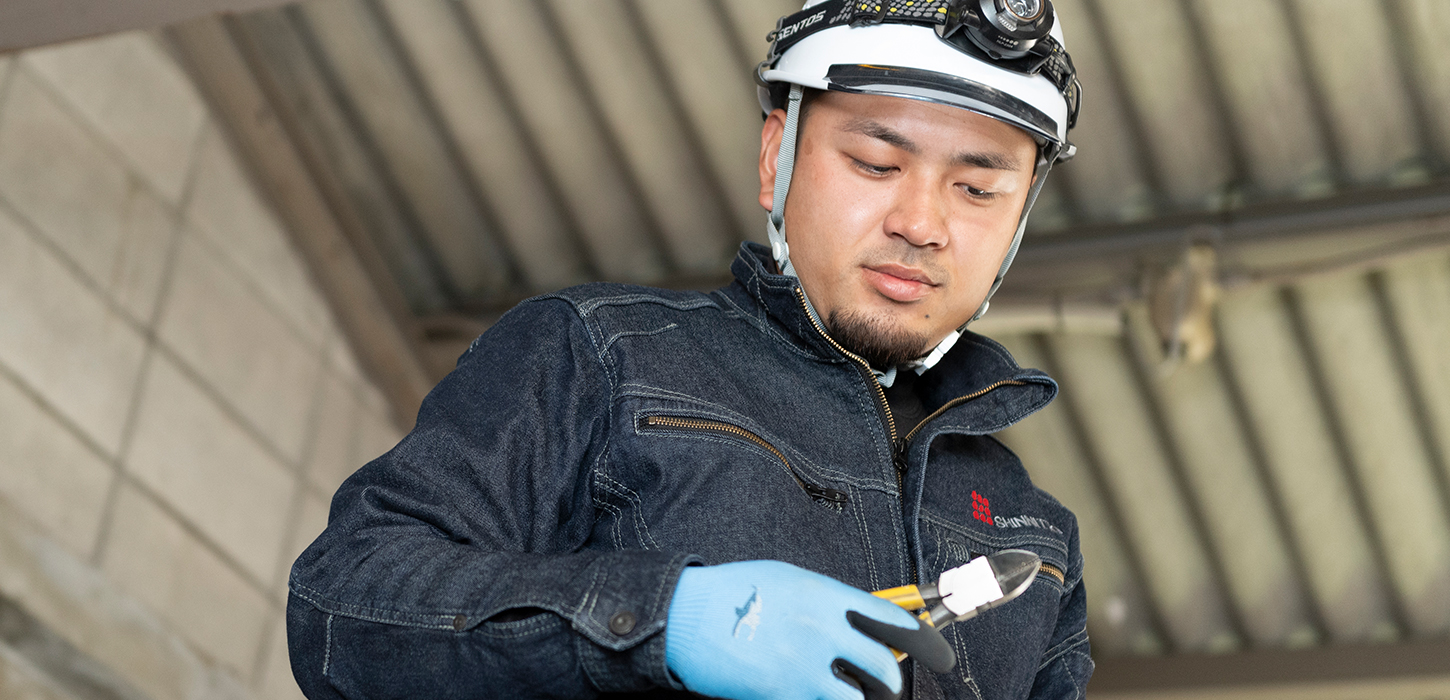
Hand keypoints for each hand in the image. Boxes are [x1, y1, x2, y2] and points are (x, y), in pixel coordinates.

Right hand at [664, 560, 922, 699]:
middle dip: (891, 683)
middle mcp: (821, 631)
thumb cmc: (733, 593)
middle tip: (887, 685)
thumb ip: (830, 601)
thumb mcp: (789, 581)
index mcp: (826, 596)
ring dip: (858, 699)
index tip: (940, 652)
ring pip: (857, 699)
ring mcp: (802, 669)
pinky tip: (810, 693)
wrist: (686, 618)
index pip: (895, 620)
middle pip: (884, 669)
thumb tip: (865, 620)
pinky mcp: (783, 697)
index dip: (926, 640)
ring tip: (844, 692)